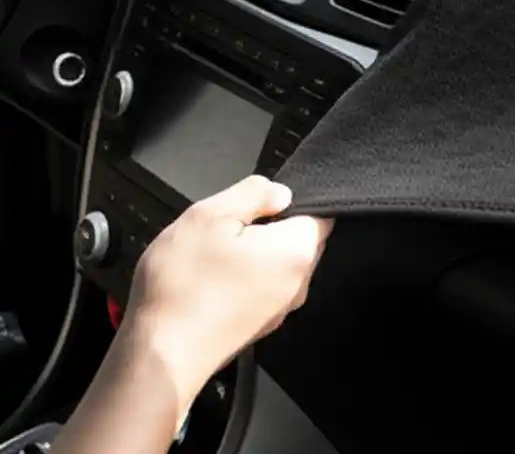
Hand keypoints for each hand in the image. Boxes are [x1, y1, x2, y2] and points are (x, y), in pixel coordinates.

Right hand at [120, 175, 331, 407]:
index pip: (319, 212)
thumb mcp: (209, 216)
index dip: (290, 201)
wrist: (162, 355)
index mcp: (296, 251)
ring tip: (213, 257)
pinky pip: (261, 289)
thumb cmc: (184, 284)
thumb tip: (281, 193)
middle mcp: (299, 282)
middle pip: (298, 240)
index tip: (258, 204)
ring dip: (252, 255)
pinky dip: (242, 280)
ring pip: (277, 265)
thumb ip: (252, 194)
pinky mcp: (260, 326)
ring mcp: (281, 308)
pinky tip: (210, 282)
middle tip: (226, 230)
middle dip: (269, 228)